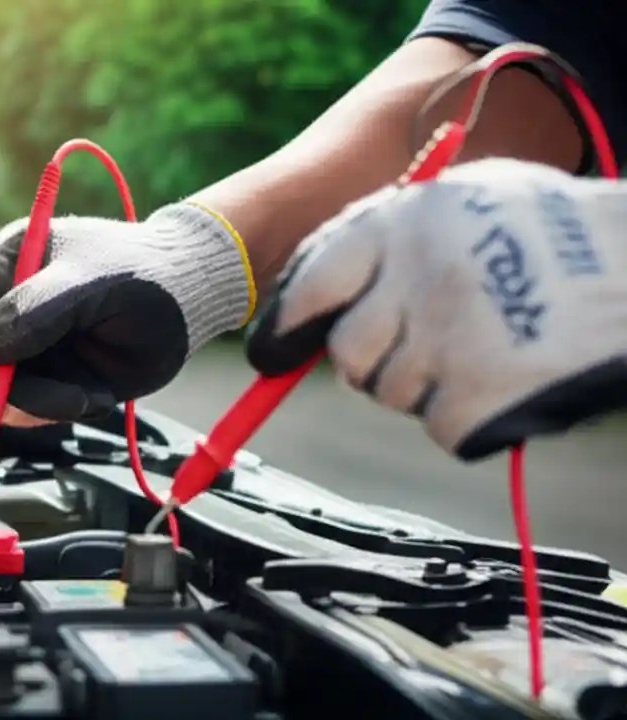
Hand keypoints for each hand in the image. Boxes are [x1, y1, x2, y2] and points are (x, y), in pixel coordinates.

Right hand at [0, 202, 254, 424]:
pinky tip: (95, 393)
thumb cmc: (145, 273)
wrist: (193, 299)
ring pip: (5, 393)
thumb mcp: (91, 282)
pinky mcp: (51, 376)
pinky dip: (62, 411)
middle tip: (50, 406)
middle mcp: (11, 305)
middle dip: (6, 392)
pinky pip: (36, 410)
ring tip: (89, 393)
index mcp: (10, 264)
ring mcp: (30, 345)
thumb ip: (37, 310)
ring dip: (43, 405)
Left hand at [245, 158, 626, 458]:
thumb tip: (316, 286)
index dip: (289, 321)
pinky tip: (502, 376)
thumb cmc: (553, 228)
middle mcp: (412, 282)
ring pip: (390, 392)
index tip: (276, 347)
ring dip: (422, 384)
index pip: (312, 283)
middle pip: (346, 352)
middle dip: (368, 361)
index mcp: (401, 224)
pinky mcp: (476, 399)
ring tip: (481, 348)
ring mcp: (444, 343)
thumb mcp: (467, 195)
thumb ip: (390, 231)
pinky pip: (438, 423)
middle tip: (413, 347)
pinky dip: (463, 415)